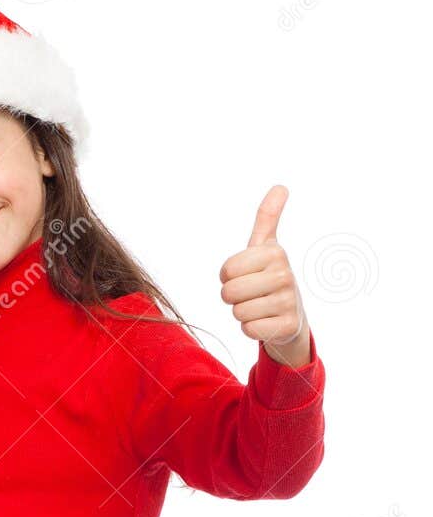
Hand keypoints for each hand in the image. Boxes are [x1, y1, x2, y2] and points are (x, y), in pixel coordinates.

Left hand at [219, 185, 310, 367]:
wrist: (290, 316)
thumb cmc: (269, 279)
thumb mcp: (266, 247)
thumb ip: (267, 218)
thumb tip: (281, 186)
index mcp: (275, 253)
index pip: (226, 271)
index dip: (228, 277)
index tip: (245, 276)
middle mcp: (285, 275)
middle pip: (229, 293)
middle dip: (233, 297)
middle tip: (250, 294)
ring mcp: (289, 301)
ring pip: (238, 312)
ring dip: (242, 313)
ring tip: (259, 307)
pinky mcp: (288, 326)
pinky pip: (250, 330)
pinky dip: (252, 329)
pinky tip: (265, 322)